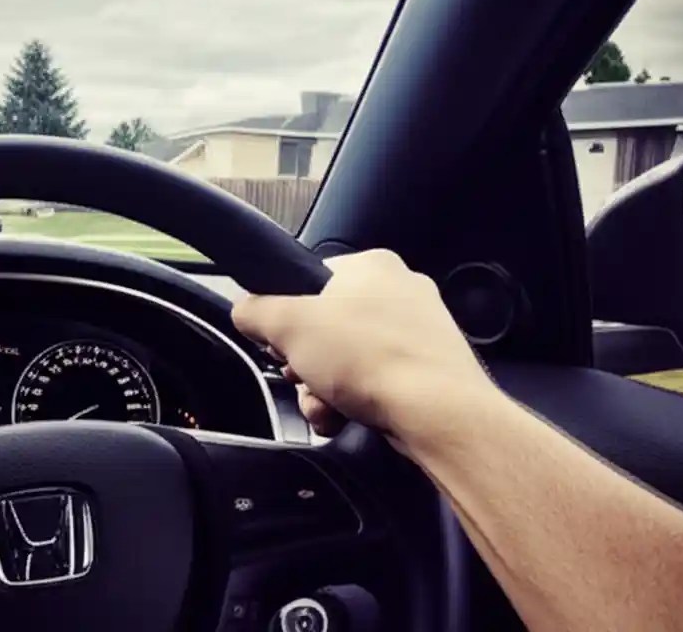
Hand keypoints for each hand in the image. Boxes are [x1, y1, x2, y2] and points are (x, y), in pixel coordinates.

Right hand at [232, 249, 497, 450]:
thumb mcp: (287, 325)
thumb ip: (255, 311)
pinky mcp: (431, 370)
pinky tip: (344, 418)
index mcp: (372, 265)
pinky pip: (375, 381)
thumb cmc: (363, 356)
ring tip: (323, 407)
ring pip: (348, 359)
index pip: (310, 281)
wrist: (437, 412)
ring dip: (323, 388)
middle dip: (305, 362)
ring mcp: (420, 332)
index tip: (280, 344)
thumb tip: (245, 311)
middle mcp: (401, 290)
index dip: (286, 314)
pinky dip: (353, 401)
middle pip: (327, 326)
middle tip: (301, 378)